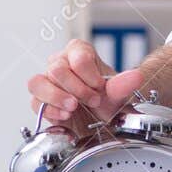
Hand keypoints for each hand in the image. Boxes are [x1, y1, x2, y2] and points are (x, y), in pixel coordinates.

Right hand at [28, 39, 144, 128]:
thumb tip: (136, 76)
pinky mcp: (40, 100)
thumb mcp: (117, 94)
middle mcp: (60, 63)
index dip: (89, 74)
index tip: (100, 87)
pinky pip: (36, 102)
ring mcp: (47, 81)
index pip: (77, 55)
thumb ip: (123, 85)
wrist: (100, 119)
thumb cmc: (106, 100)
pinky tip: (65, 115)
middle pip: (57, 69)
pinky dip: (51, 110)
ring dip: (57, 97)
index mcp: (78, 52)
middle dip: (77, 88)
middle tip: (93, 100)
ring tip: (73, 107)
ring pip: (38, 82)